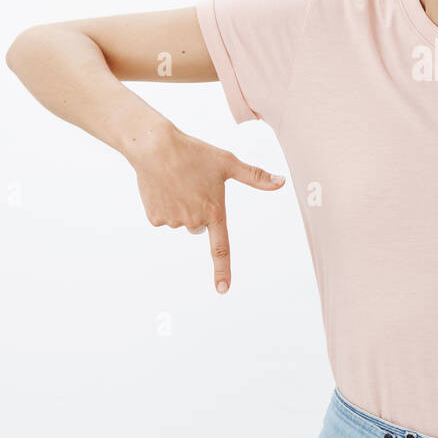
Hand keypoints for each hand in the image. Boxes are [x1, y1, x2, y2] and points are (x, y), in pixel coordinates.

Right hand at [127, 126, 284, 293]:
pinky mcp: (155, 218)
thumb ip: (256, 177)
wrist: (155, 147)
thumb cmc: (195, 152)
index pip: (221, 248)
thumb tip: (282, 182)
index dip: (222, 270)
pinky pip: (164, 218)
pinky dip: (164, 205)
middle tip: (194, 185)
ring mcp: (173, 221)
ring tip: (177, 182)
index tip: (223, 289)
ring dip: (181, 206)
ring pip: (182, 221)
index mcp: (214, 210)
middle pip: (201, 225)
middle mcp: (194, 220)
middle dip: (200, 210)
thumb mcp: (228, 163)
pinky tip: (163, 187)